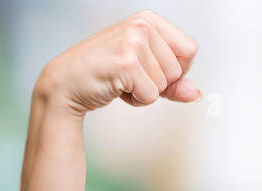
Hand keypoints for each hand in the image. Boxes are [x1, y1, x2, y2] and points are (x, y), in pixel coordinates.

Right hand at [35, 10, 199, 115]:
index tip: (153, 69)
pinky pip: (151, 96)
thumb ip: (173, 83)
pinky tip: (116, 87)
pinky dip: (136, 100)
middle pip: (179, 70)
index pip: (189, 49)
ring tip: (122, 80)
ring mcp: (133, 42)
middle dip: (158, 83)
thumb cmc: (104, 72)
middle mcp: (142, 25)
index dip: (177, 69)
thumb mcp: (145, 72)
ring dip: (145, 91)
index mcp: (148, 20)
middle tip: (130, 75)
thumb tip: (195, 93)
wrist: (67, 82)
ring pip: (165, 84)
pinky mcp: (126, 63)